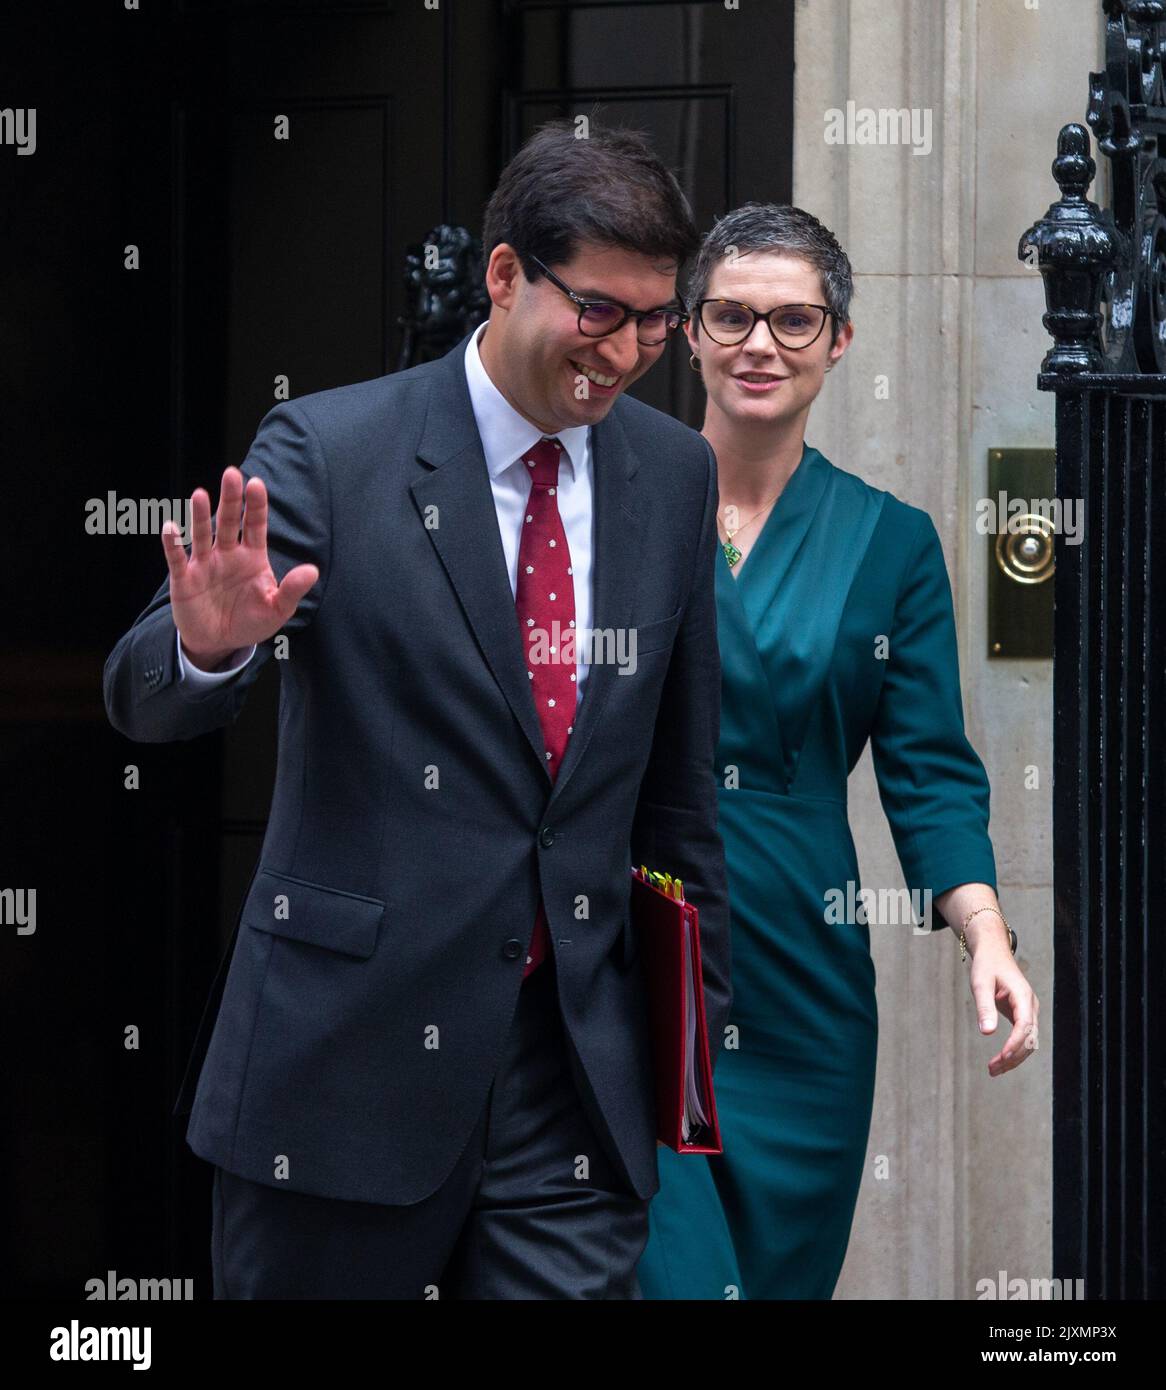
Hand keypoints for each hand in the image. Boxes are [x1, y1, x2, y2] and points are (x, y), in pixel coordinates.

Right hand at [163, 467, 318, 668]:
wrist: (219, 643)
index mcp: (252, 557)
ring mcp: (204, 564)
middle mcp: (227, 554)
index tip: (256, 484)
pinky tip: (170, 527)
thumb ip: (291, 590)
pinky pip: (176, 558)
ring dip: (200, 515)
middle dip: (231, 499)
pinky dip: (172, 544)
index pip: (255, 525)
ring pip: (202, 534)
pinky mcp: (184, 579)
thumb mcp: (276, 610)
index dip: (256, 505)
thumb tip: (312, 571)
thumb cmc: (250, 622)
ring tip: (201, 495)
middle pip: (229, 521)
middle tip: (231, 474)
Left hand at [968, 936, 1039, 1076]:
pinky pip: (1022, 1037)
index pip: (1025, 1026)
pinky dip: (1013, 1051)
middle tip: (992, 1070)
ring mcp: (1029, 1011)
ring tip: (993, 1070)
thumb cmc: (987, 965)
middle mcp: (1031, 1006)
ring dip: (1014, 1058)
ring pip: (1028, 1042)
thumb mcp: (980, 983)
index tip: (1002, 1057)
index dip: (1015, 1043)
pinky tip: (1000, 1061)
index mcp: (1023, 996)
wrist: (994, 952)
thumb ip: (984, 1007)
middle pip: (1029, 1039)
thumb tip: (988, 1033)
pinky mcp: (1022, 1015)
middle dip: (1013, 1057)